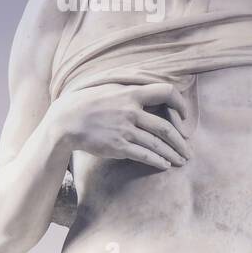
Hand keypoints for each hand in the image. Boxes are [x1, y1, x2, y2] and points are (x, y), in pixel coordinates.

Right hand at [48, 82, 190, 169]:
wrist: (63, 122)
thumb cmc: (82, 103)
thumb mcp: (105, 87)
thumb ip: (127, 88)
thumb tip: (144, 87)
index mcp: (130, 93)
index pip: (166, 92)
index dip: (180, 104)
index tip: (184, 116)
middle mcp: (131, 111)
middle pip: (165, 127)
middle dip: (180, 142)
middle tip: (187, 151)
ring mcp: (124, 130)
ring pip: (157, 144)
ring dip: (172, 154)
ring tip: (180, 161)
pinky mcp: (117, 146)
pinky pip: (143, 155)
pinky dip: (157, 161)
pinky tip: (164, 165)